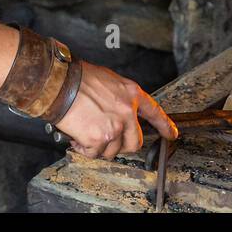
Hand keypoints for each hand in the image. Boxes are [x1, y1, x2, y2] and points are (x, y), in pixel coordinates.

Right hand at [55, 62, 178, 158]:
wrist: (60, 84)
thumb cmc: (78, 78)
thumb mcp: (108, 81)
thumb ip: (118, 98)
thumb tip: (116, 112)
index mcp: (130, 94)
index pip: (154, 111)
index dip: (165, 125)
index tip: (171, 134)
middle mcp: (126, 112)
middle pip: (134, 142)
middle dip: (121, 145)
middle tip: (107, 140)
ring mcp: (114, 127)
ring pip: (112, 151)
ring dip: (98, 147)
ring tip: (85, 132)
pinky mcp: (99, 139)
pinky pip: (94, 153)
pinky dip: (84, 149)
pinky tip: (77, 137)